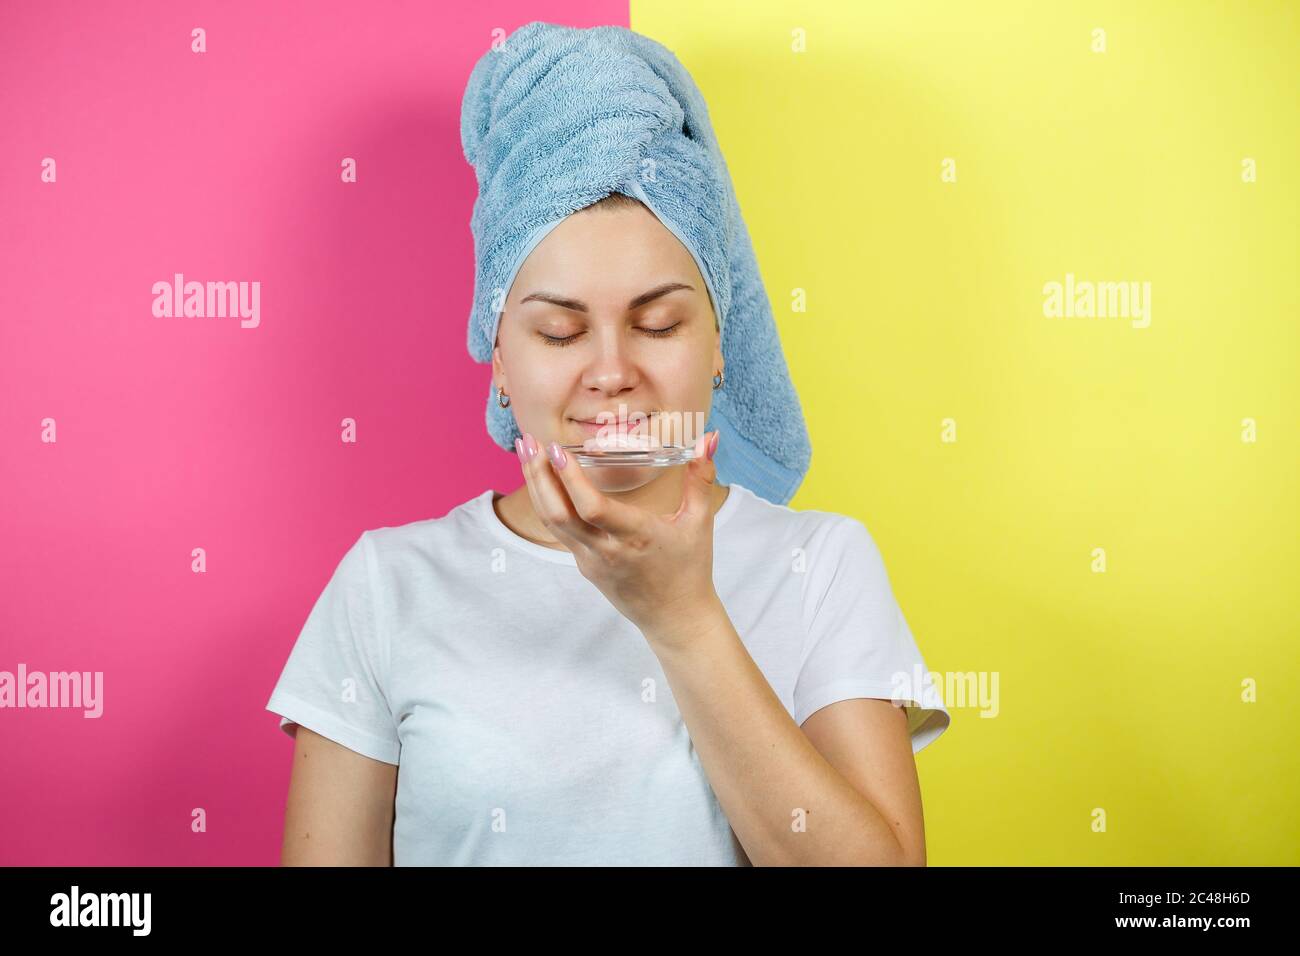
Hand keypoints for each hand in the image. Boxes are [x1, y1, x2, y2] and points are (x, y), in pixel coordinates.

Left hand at [515, 428, 722, 640]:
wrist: (676, 618)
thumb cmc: (690, 569)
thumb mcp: (700, 522)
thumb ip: (701, 477)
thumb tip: (709, 438)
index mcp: (635, 536)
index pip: (592, 508)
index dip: (570, 479)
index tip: (556, 449)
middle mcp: (606, 550)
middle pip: (558, 513)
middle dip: (538, 475)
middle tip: (527, 441)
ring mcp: (591, 561)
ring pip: (551, 522)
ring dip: (536, 486)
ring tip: (526, 453)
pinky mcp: (585, 566)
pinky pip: (559, 531)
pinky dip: (547, 502)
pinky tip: (542, 479)